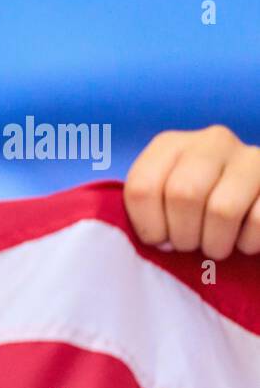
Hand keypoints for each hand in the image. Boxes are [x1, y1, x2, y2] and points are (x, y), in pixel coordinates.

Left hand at [124, 125, 259, 259]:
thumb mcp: (160, 202)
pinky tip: (242, 240)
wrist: (248, 204)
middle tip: (189, 245)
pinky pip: (258, 220)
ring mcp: (250, 156)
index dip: (148, 226)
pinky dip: (247, 243)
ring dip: (215, 243)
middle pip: (184, 195)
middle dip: (183, 235)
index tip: (159, 239)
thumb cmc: (192, 214)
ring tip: (214, 246)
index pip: (143, 188)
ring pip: (222, 209)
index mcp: (170, 145)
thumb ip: (143, 209)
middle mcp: (210, 141)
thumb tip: (141, 238)